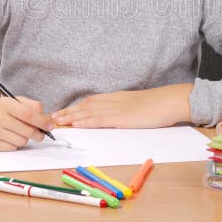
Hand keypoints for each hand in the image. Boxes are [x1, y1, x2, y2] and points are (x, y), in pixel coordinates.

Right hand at [0, 96, 53, 150]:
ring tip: (19, 132)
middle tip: (40, 133)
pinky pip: (12, 148)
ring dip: (25, 138)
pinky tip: (9, 137)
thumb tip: (46, 117)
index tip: (50, 126)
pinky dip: (14, 144)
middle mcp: (0, 118)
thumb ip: (29, 105)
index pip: (29, 114)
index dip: (43, 122)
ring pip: (22, 141)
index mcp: (6, 105)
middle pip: (28, 131)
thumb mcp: (10, 100)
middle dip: (38, 134)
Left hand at [50, 83, 192, 128]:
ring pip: (89, 111)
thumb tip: (113, 116)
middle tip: (52, 117)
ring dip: (72, 116)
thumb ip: (122, 108)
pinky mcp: (122, 117)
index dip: (75, 107)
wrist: (169, 101)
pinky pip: (100, 119)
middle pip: (85, 105)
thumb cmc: (156, 105)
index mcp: (116, 98)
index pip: (90, 101)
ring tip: (58, 121)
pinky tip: (77, 124)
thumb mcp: (136, 104)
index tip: (62, 112)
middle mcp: (112, 100)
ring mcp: (116, 108)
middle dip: (68, 111)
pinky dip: (86, 121)